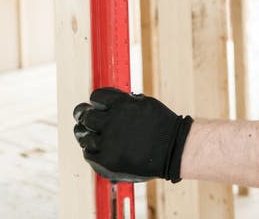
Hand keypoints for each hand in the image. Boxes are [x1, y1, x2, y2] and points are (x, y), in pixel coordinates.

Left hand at [73, 88, 192, 182]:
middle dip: (84, 116)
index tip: (97, 104)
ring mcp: (108, 143)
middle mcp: (112, 121)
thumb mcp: (145, 103)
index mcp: (122, 104)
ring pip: (83, 136)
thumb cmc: (162, 126)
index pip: (96, 96)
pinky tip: (98, 148)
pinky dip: (91, 150)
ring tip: (89, 134)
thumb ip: (125, 101)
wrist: (175, 150)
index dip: (96, 100)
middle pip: (85, 115)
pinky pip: (88, 153)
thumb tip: (107, 100)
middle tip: (84, 118)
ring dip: (85, 134)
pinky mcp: (107, 161)